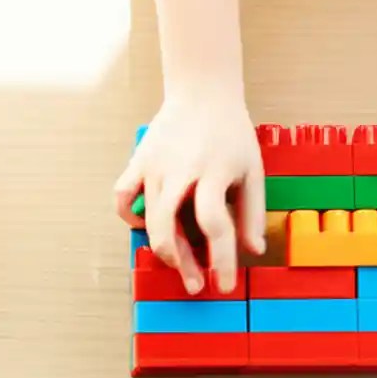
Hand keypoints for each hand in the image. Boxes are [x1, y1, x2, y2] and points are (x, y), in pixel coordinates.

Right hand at [114, 95, 265, 294]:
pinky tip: (147, 225)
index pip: (215, 224)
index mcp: (214, 171)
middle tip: (196, 285)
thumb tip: (252, 251)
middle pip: (170, 227)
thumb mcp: (253, 169)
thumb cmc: (231, 134)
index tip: (225, 286)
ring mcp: (154, 165)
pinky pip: (123, 197)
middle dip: (182, 264)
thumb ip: (252, 212)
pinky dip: (131, 217)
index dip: (221, 260)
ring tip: (178, 261)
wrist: (202, 91)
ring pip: (148, 219)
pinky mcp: (138, 160)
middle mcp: (180, 170)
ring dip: (163, 247)